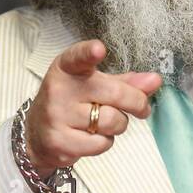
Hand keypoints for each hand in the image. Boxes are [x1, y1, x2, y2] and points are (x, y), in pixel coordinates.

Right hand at [25, 39, 162, 177]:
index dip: (89, 53)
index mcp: (67, 68)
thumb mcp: (93, 85)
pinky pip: (102, 144)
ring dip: (118, 125)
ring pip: (112, 121)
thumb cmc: (72, 104)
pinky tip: (91, 137)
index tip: (99, 49)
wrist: (37, 135)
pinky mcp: (61, 142)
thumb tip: (154, 81)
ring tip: (104, 122)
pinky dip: (105, 142)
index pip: (77, 58)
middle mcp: (59, 90)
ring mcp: (58, 117)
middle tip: (142, 108)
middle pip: (114, 94)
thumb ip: (125, 82)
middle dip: (136, 102)